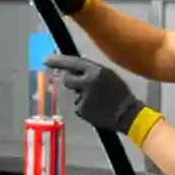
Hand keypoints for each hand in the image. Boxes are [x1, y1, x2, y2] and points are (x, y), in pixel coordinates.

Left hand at [45, 54, 163, 146]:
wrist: (128, 114)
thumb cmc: (120, 93)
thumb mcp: (108, 75)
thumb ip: (91, 71)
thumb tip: (73, 69)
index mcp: (96, 71)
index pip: (73, 62)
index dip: (58, 61)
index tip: (46, 59)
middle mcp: (88, 83)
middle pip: (67, 79)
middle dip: (69, 81)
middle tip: (79, 85)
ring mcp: (84, 97)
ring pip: (75, 94)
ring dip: (82, 96)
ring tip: (99, 101)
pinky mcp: (82, 110)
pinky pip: (79, 106)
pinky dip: (85, 107)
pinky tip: (97, 109)